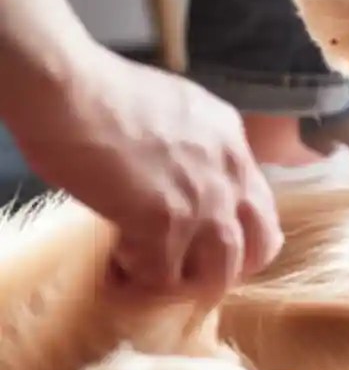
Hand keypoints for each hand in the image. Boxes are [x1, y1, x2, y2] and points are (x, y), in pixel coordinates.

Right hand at [14, 48, 282, 297]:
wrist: (67, 89)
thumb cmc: (99, 90)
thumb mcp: (172, 107)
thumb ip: (191, 144)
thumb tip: (177, 172)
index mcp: (231, 139)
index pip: (259, 202)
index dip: (241, 231)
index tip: (212, 241)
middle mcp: (230, 172)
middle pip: (260, 243)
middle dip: (233, 267)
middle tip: (197, 275)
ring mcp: (203, 201)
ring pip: (220, 270)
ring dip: (188, 280)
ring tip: (154, 274)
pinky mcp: (166, 223)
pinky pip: (163, 274)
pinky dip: (141, 277)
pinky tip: (119, 264)